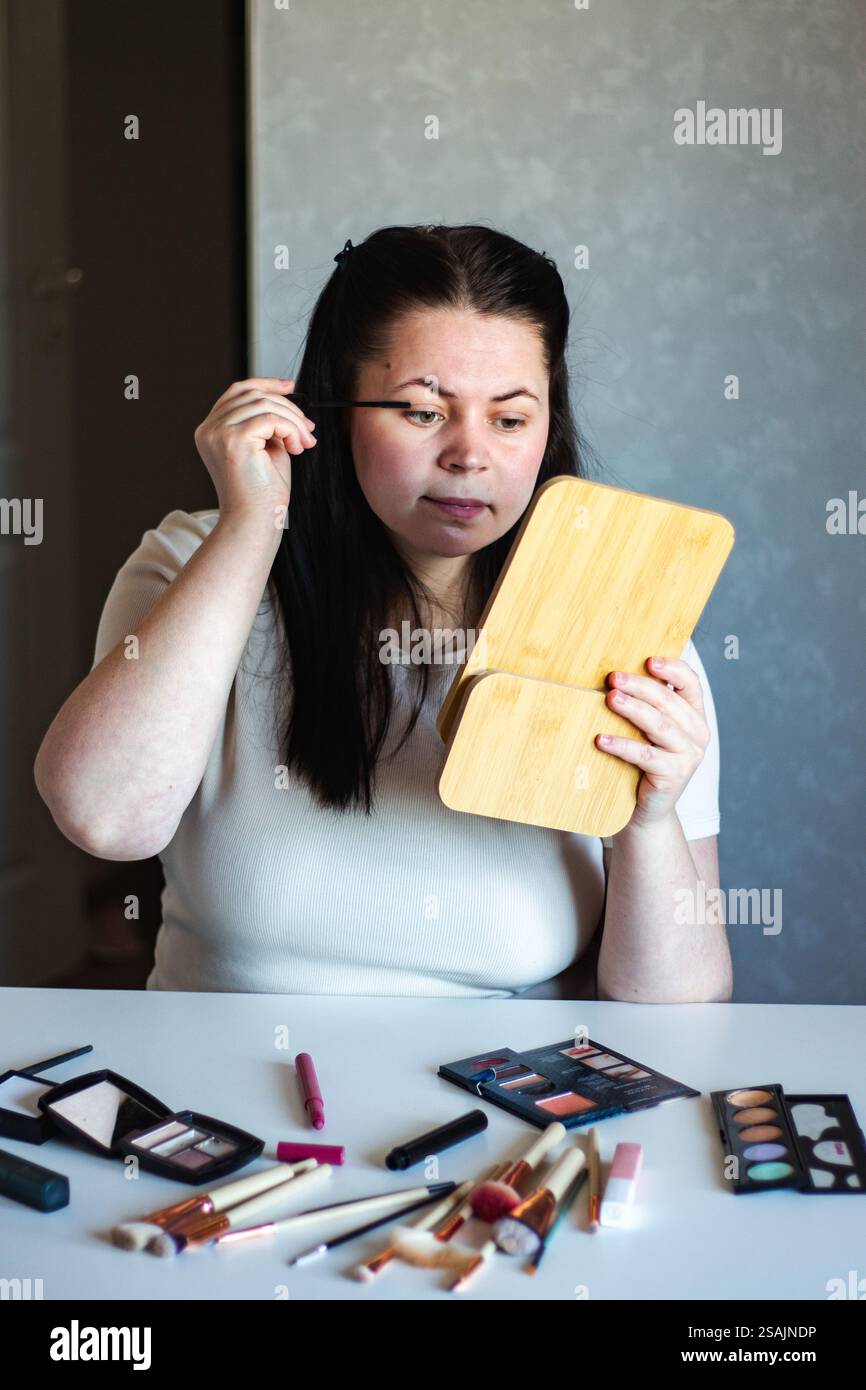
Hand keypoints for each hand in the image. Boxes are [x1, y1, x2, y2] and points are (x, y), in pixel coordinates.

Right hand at [193, 376, 316, 523]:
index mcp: (211, 430)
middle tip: (309, 431)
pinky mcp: (233, 439)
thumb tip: (287, 398)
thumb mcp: (266, 449)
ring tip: (304, 444)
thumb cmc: (263, 494)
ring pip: (265, 404)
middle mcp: (209, 429)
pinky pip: (270, 418)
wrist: (255, 523)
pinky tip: (296, 448)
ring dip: (293, 422)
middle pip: (253, 395)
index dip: (265, 384)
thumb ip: (269, 423)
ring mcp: (217, 433)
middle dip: (288, 408)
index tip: (290, 386)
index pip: (238, 392)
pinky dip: (290, 429)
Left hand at [595, 656, 709, 829]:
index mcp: (694, 716)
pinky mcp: (673, 775)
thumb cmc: (644, 761)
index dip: (672, 669)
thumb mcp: (649, 730)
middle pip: (669, 702)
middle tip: (614, 678)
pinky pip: (644, 755)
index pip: (691, 684)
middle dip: (640, 686)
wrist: (648, 808)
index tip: (649, 661)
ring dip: (633, 709)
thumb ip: (645, 704)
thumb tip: (615, 674)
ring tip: (610, 698)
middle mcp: (697, 734)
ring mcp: (688, 756)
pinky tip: (602, 739)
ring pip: (659, 725)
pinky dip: (622, 745)